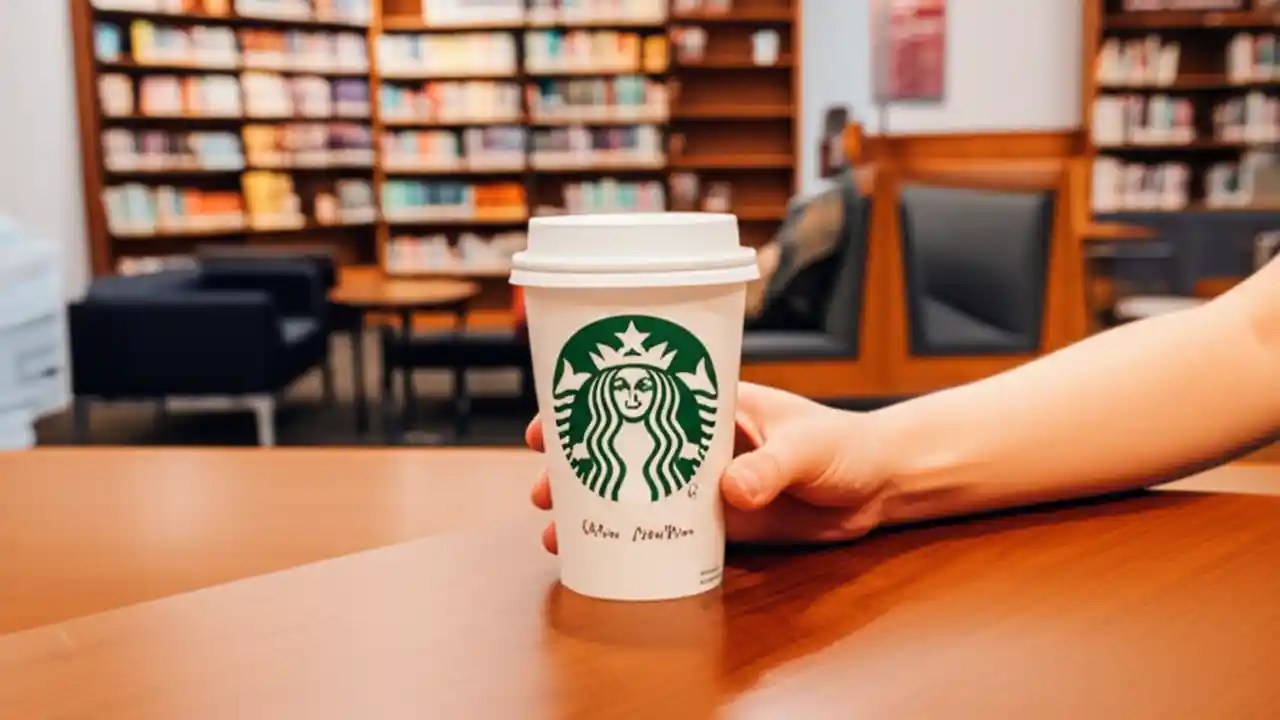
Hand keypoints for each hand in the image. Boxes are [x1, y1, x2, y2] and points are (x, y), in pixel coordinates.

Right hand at [527, 382, 887, 552]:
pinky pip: (669, 534)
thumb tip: (731, 491)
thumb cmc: (844, 443)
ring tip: (557, 534)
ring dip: (597, 510)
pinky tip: (604, 561)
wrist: (877, 485)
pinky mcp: (722, 524)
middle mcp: (698, 444)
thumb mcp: (808, 446)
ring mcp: (706, 485)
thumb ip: (771, 467)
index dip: (589, 406)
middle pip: (623, 450)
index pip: (637, 397)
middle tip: (543, 492)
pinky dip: (636, 545)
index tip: (550, 425)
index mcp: (710, 406)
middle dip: (577, 469)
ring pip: (637, 494)